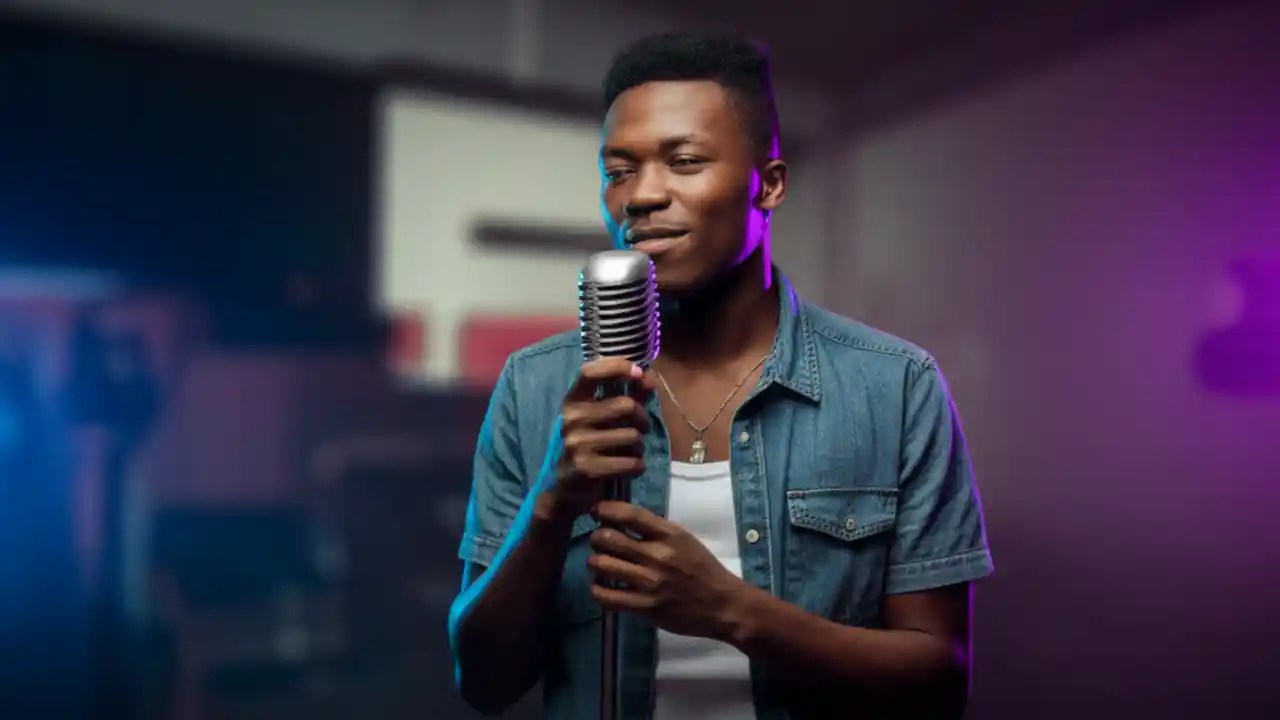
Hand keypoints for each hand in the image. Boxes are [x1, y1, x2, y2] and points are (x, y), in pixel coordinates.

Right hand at [549, 358, 655, 521]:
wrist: (567, 489)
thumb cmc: (592, 447)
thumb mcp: (605, 419)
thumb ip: (629, 396)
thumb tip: (649, 376)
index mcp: (572, 402)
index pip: (589, 372)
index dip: (617, 367)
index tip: (638, 373)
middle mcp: (570, 419)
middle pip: (625, 405)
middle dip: (642, 419)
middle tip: (640, 429)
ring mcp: (576, 443)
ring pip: (632, 436)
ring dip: (639, 447)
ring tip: (630, 453)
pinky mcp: (585, 468)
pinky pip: (630, 462)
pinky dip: (637, 467)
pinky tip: (629, 470)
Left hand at [587, 501, 750, 640]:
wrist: (723, 605)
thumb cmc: (703, 569)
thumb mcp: (684, 540)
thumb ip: (656, 530)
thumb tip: (623, 518)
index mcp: (669, 535)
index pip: (629, 514)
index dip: (606, 509)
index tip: (597, 511)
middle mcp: (658, 556)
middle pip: (608, 538)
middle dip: (597, 537)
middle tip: (599, 541)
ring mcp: (650, 583)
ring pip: (602, 565)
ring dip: (595, 563)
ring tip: (600, 565)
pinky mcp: (645, 608)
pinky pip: (606, 596)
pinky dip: (598, 589)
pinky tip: (602, 587)